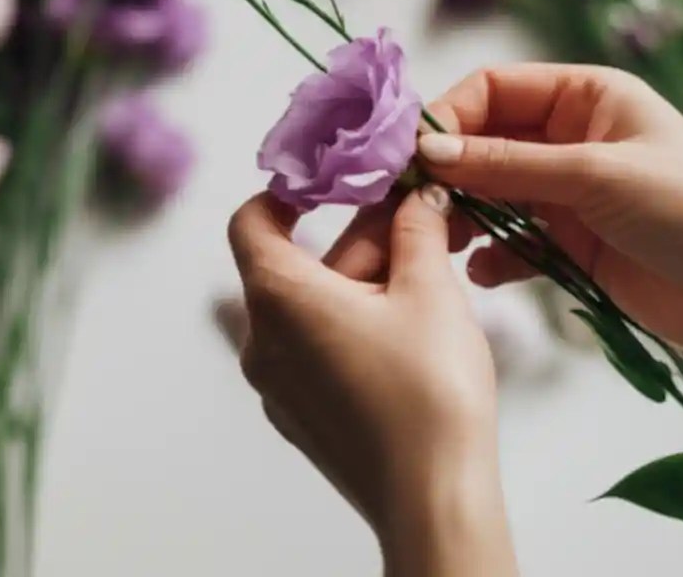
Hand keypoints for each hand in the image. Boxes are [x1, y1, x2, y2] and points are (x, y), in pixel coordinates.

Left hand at [227, 188, 516, 576]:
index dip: (285, 192)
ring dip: (356, 284)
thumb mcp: (430, 290)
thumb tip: (417, 195)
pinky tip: (405, 332)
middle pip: (292, 264)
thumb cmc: (428, 392)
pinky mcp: (298, 417)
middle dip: (351, 240)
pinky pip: (312, 352)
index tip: (330, 184)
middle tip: (414, 225)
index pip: (250, 220)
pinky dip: (347, 327)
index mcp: (278, 298)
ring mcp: (275, 385)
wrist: (432, 498)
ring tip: (422, 281)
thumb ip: (417, 230)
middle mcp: (260, 340)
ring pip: (307, 310)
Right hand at [418, 64, 682, 396]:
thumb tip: (428, 152)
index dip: (449, 116)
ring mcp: (571, 194)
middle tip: (407, 203)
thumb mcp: (595, 176)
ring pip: (492, 195)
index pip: (495, 89)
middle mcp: (574, 138)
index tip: (411, 154)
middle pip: (486, 143)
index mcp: (588, 97)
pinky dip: (493, 256)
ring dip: (463, 216)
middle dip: (447, 172)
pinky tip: (483, 272)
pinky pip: (513, 243)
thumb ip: (506, 165)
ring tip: (438, 243)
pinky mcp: (573, 245)